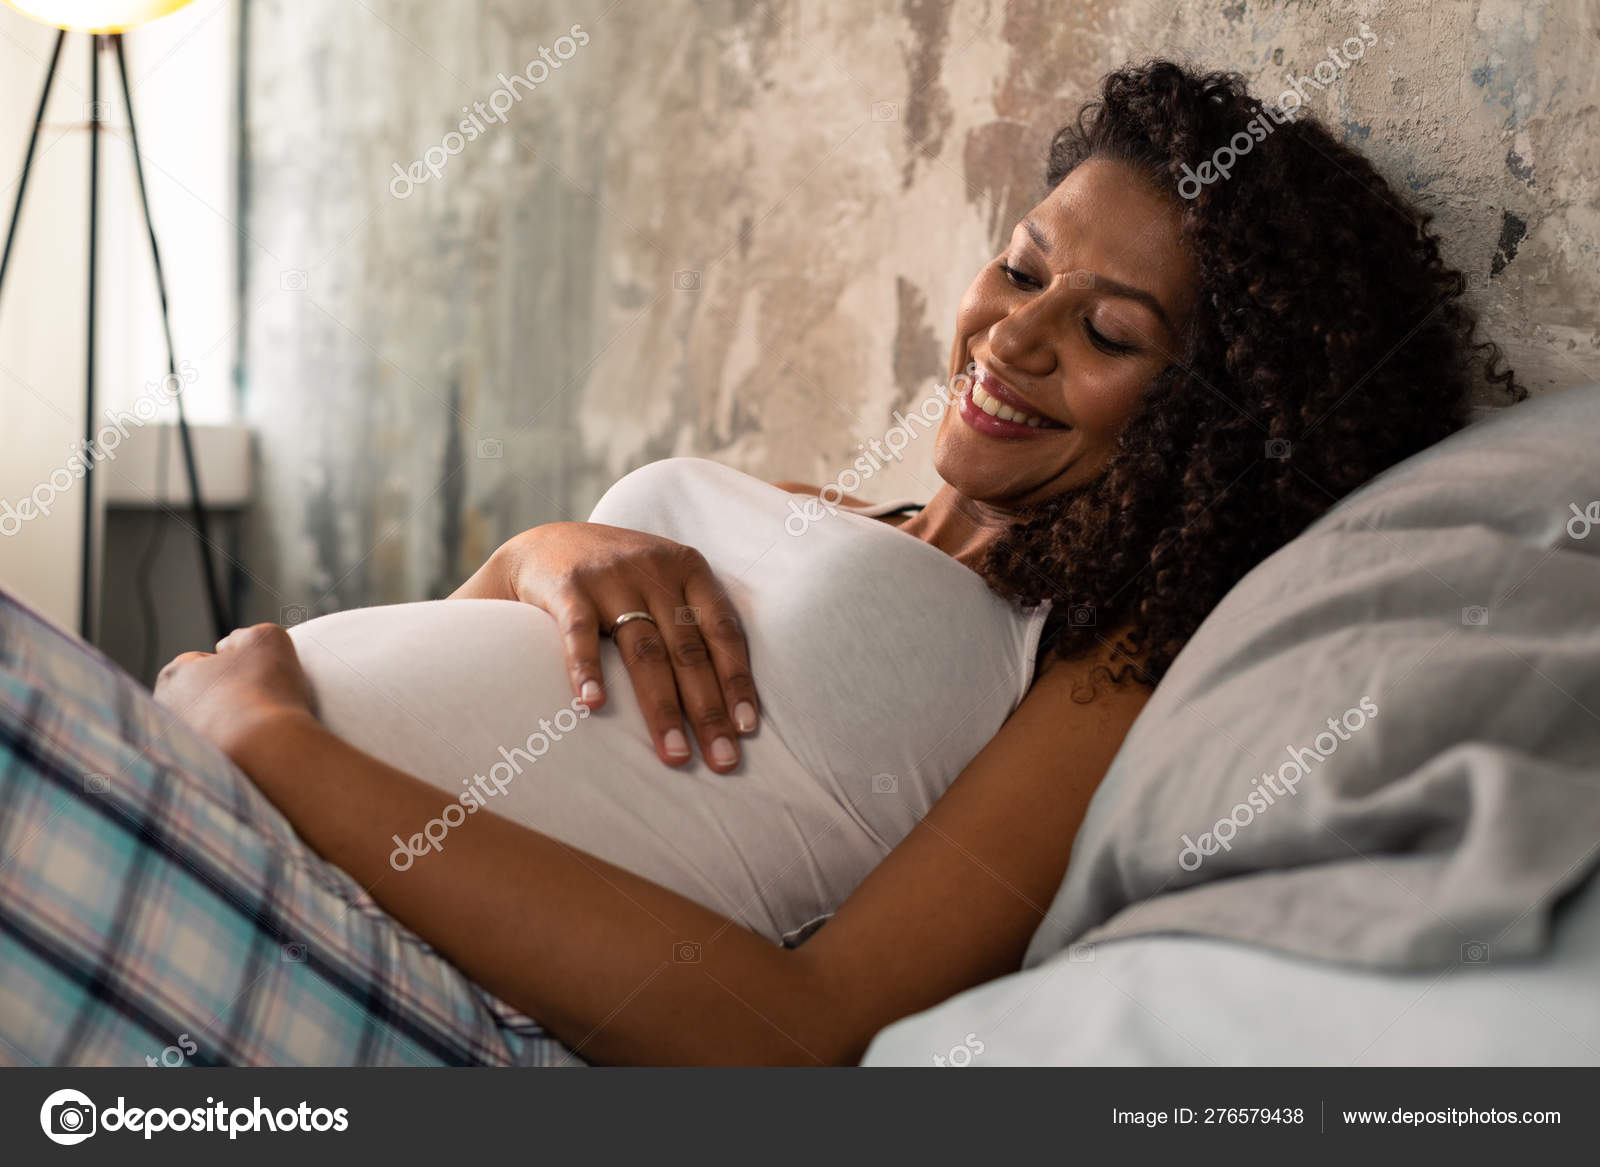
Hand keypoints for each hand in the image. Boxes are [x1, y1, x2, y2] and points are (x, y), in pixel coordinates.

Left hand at [154, 623, 317, 764]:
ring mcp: (174, 749)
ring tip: (256, 737)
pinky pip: (214, 762)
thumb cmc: (264, 691)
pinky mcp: (191, 779)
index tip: (256, 681)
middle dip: (221, 701)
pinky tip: (251, 758)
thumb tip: (231, 647)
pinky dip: (229, 759)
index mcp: (173, 675)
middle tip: (257, 708)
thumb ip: (246, 635)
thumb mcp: (265, 639)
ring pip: (205, 732)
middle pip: (198, 699)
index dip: (232, 668)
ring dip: (225, 731)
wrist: (267, 753)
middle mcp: (163, 712)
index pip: (200, 664)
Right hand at [452, 522, 757, 771]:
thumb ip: (692, 624)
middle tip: (723, 761)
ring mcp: (611, 578)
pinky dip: (588, 669)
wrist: (545, 545)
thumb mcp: (664, 583)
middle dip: (708, 711)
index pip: (723, 631)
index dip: (737, 681)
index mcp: (689, 571)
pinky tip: (594, 705)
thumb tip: (732, 702)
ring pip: (644, 651)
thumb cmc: (619, 580)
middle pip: (688, 650)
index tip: (747, 729)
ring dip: (662, 709)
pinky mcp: (568, 587)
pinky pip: (580, 633)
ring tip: (675, 755)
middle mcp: (655, 571)